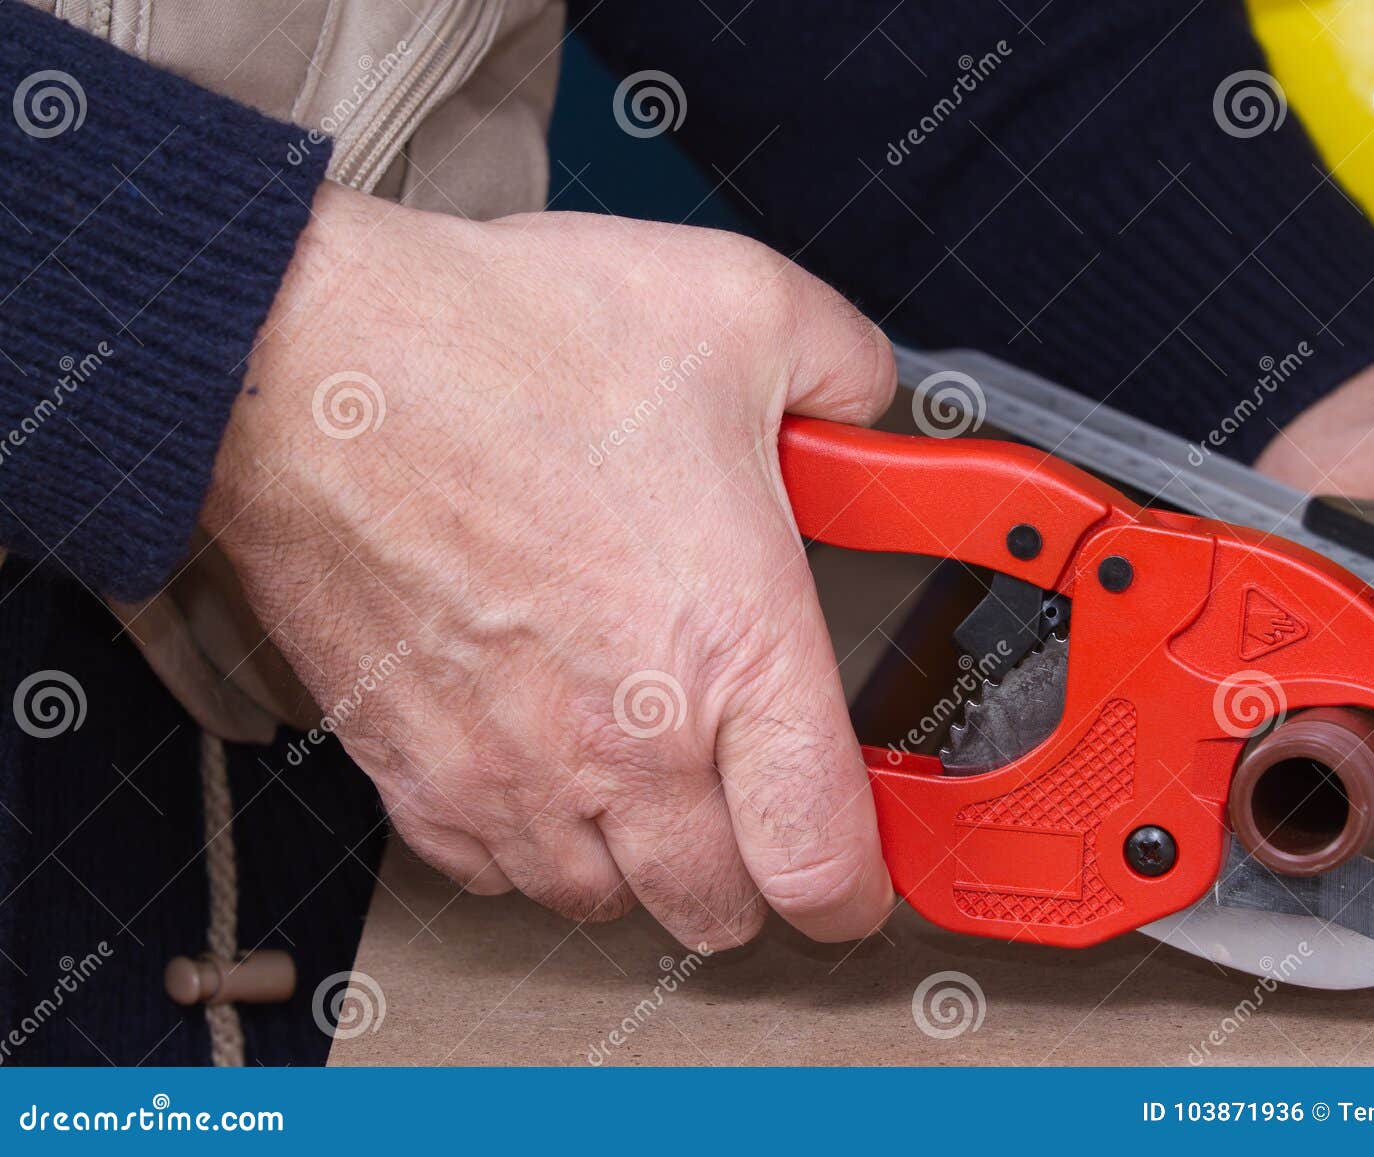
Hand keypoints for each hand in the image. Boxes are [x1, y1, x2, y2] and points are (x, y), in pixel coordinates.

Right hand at [203, 184, 896, 947]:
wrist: (314, 366)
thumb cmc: (503, 345)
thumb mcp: (740, 308)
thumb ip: (844, 369)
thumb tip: (866, 405)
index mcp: (731, 650)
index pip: (822, 858)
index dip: (856, 887)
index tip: (857, 867)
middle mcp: (630, 743)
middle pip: (717, 910)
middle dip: (754, 873)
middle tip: (756, 805)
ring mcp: (515, 773)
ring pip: (606, 905)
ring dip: (642, 863)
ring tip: (649, 782)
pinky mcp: (417, 772)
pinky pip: (493, 873)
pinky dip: (533, 845)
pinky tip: (545, 767)